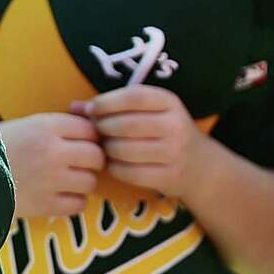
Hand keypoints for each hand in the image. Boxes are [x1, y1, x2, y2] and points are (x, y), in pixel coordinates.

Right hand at [0, 113, 104, 216]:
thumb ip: (58, 124)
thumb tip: (88, 118)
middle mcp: (52, 151)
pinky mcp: (45, 204)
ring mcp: (50, 179)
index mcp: (45, 126)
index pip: (89, 129)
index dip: (88, 137)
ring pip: (90, 182)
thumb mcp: (26, 125)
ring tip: (64, 180)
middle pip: (96, 156)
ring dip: (81, 182)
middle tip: (77, 163)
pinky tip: (57, 195)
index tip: (79, 143)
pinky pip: (79, 204)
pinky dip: (72, 202)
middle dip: (90, 161)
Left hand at [77, 86, 204, 198]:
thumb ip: (110, 106)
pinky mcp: (170, 176)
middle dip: (102, 128)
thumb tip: (73, 107)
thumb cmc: (161, 131)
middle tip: (95, 132)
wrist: (199, 166)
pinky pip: (130, 173)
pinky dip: (114, 168)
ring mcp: (175, 152)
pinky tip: (113, 163)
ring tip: (104, 147)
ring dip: (106, 149)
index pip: (133, 97)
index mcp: (169, 102)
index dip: (106, 103)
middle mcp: (176, 125)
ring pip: (125, 150)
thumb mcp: (145, 112)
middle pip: (125, 124)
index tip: (91, 109)